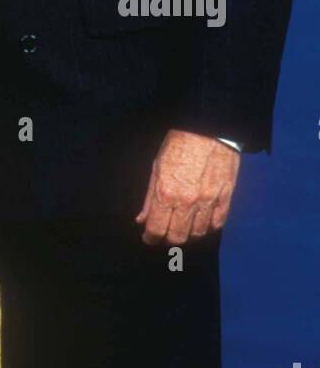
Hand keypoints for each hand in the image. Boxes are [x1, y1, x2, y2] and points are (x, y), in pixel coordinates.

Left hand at [135, 129, 240, 244]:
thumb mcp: (156, 166)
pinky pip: (217, 223)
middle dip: (168, 240)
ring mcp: (208, 201)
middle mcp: (187, 202)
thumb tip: (142, 219)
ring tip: (182, 228)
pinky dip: (208, 227)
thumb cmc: (178, 144)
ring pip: (198, 233)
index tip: (149, 238)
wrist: (208, 128)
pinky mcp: (225, 197)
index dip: (151, 238)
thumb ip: (149, 197)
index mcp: (166, 193)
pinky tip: (202, 222)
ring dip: (188, 234)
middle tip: (165, 234)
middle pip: (177, 237)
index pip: (156, 229)